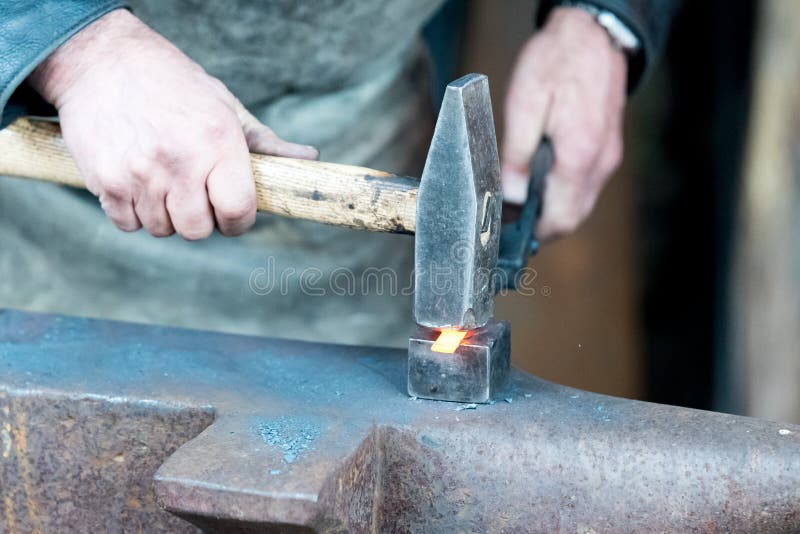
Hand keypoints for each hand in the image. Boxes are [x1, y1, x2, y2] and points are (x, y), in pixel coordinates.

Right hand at [28, 9, 317, 239]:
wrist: (101, 59)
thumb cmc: (172, 83)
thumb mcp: (223, 105)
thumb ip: (263, 143)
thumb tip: (308, 159)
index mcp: (217, 142)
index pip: (239, 210)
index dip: (239, 221)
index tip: (233, 215)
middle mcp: (180, 162)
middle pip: (198, 230)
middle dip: (202, 219)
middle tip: (196, 195)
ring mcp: (139, 174)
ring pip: (163, 229)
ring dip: (167, 215)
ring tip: (164, 180)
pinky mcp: (106, 181)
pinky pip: (129, 224)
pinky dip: (135, 212)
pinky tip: (138, 182)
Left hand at [501, 7, 627, 238]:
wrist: (593, 34)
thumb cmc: (557, 62)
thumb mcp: (524, 105)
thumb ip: (517, 156)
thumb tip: (510, 195)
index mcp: (578, 157)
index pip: (560, 219)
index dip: (534, 233)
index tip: (510, 232)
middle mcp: (600, 163)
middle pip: (573, 218)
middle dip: (542, 226)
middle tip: (512, 219)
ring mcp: (608, 156)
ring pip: (581, 204)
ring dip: (553, 209)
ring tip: (522, 199)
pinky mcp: (608, 148)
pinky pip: (586, 184)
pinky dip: (565, 192)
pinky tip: (542, 179)